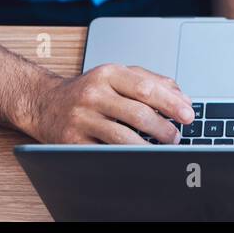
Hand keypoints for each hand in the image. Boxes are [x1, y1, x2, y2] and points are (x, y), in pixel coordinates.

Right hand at [23, 64, 194, 144]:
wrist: (44, 103)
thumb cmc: (89, 90)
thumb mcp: (118, 76)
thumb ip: (152, 82)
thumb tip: (182, 98)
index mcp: (108, 74)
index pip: (146, 88)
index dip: (171, 103)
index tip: (189, 115)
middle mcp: (93, 94)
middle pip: (137, 114)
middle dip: (163, 128)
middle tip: (177, 137)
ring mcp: (81, 119)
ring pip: (122, 137)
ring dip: (149, 146)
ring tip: (163, 149)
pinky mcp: (72, 142)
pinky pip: (105, 152)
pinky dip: (126, 157)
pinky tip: (139, 157)